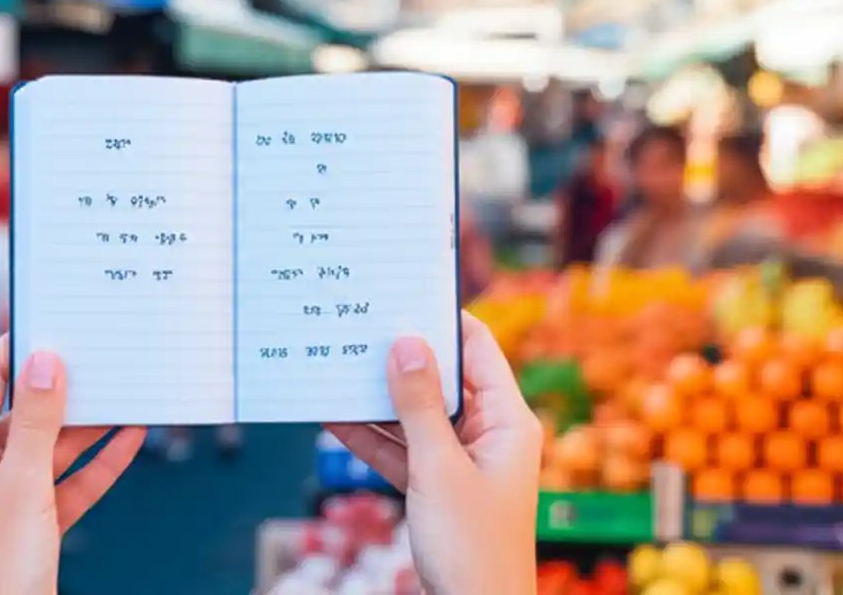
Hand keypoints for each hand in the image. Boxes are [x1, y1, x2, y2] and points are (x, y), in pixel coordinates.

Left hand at [0, 337, 145, 594]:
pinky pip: (70, 481)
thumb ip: (35, 423)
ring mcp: (7, 499)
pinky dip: (99, 461)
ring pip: (52, 445)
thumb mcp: (19, 489)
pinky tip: (132, 437)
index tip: (57, 320)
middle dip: (62, 384)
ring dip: (89, 423)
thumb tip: (45, 359)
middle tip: (102, 352)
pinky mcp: (36, 526)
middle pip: (21, 410)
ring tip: (128, 389)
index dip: (17, 348)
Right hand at [327, 313, 541, 594]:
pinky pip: (401, 449)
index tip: (403, 295)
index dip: (443, 320)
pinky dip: (372, 437)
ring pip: (415, 415)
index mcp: (508, 421)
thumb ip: (418, 404)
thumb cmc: (472, 546)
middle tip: (358, 327)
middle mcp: (488, 434)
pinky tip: (334, 417)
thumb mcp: (438, 468)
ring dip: (378, 398)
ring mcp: (461, 461)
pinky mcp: (436, 486)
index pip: (478, 349)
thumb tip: (406, 342)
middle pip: (441, 380)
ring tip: (336, 365)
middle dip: (400, 358)